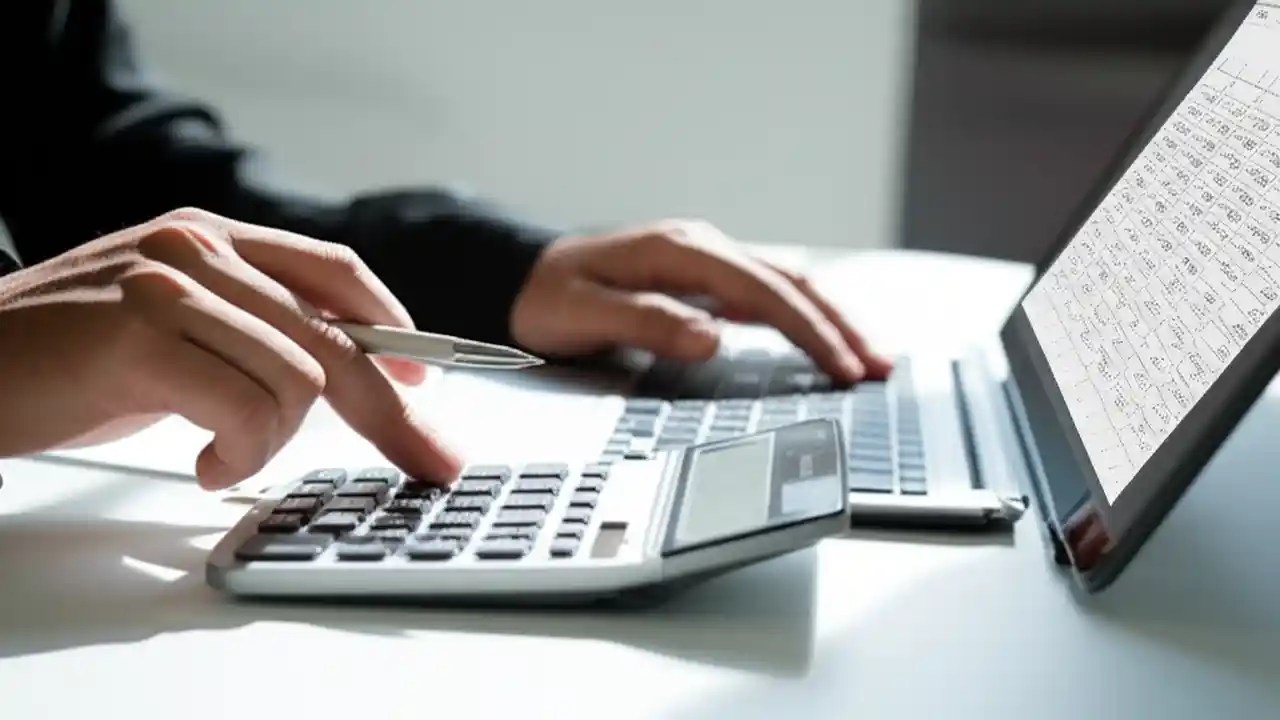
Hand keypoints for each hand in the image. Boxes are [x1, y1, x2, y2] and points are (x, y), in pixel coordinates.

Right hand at [0, 208, 460, 488]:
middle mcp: (197, 249)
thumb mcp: (170, 328)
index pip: (334, 270)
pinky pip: (247, 410)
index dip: (393, 326)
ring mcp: (169, 287)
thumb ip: (248, 330)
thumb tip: (346, 371)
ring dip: (272, 441)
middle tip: (430, 460)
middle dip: (393, 412)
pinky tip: (200, 463)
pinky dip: (237, 455)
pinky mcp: (140, 336)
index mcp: (211, 237)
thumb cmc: (63, 362)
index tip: (424, 378)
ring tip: (221, 455)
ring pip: (300, 379)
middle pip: (336, 336)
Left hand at [510, 219, 891, 381]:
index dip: (809, 330)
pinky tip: (823, 336)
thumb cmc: (546, 298)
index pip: (764, 291)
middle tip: (880, 366)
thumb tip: (712, 338)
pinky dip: (804, 314)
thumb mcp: (584, 315)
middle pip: (791, 282)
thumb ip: (649, 323)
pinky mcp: (704, 277)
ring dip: (830, 318)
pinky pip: (768, 291)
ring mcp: (706, 259)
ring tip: (869, 355)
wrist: (520, 278)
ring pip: (787, 283)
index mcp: (681, 251)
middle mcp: (702, 247)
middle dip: (840, 325)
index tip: (843, 366)